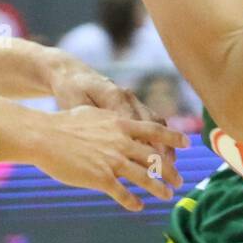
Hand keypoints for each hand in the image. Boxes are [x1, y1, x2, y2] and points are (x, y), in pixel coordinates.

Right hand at [34, 107, 189, 210]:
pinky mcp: (101, 178)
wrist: (44, 137)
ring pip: (144, 177)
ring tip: (167, 196)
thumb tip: (121, 120)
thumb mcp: (94, 114)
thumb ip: (112, 121)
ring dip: (158, 188)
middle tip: (179, 180)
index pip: (155, 131)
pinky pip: (123, 193)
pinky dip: (132, 201)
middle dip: (169, 171)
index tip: (187, 143)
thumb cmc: (64, 123)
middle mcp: (122, 143)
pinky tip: (138, 206)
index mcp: (121, 125)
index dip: (173, 138)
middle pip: (154, 158)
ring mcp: (113, 161)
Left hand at [46, 52, 179, 163]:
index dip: (144, 144)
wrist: (72, 74)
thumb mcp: (74, 105)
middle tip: (169, 168)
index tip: (152, 164)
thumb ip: (90, 123)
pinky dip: (161, 137)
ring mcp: (133, 100)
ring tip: (172, 163)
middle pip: (151, 124)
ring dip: (166, 143)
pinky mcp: (133, 105)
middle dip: (162, 146)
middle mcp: (127, 97)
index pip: (134, 123)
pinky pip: (152, 121)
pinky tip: (165, 154)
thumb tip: (103, 146)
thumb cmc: (70, 92)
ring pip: (155, 123)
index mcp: (113, 95)